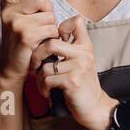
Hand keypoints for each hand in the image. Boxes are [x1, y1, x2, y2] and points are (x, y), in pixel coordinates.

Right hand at [0, 0, 60, 84]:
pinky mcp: (26, 36)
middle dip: (48, 12)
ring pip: (49, 16)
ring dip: (51, 28)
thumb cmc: (20, 41)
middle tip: (42, 24)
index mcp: (7, 4)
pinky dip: (52, 37)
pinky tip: (42, 43)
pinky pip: (51, 29)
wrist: (12, 67)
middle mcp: (9, 12)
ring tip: (41, 36)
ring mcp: (16, 24)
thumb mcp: (19, 16)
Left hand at [31, 15, 114, 129]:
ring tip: (43, 84)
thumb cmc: (82, 85)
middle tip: (35, 66)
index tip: (52, 41)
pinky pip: (47, 79)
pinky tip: (47, 92)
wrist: (94, 107)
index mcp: (85, 47)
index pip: (76, 22)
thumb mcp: (80, 63)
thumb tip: (44, 41)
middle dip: (37, 55)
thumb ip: (68, 50)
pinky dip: (43, 87)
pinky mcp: (73, 81)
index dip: (59, 26)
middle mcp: (84, 54)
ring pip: (46, 66)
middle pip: (51, 43)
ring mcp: (79, 67)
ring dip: (39, 78)